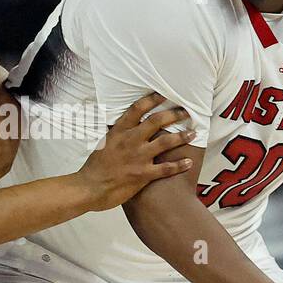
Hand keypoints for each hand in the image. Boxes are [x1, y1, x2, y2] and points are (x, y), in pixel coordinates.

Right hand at [77, 93, 194, 210]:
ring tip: (193, 133)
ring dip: (182, 137)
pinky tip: (189, 163)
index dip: (152, 100)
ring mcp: (137, 157)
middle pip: (156, 121)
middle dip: (174, 114)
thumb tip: (123, 125)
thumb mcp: (103, 144)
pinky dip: (179, 165)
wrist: (90, 188)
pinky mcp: (142, 174)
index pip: (137, 109)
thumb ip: (117, 134)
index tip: (164, 95)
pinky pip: (165, 168)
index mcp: (119, 131)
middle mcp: (130, 141)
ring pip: (165, 142)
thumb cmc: (94, 167)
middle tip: (186, 112)